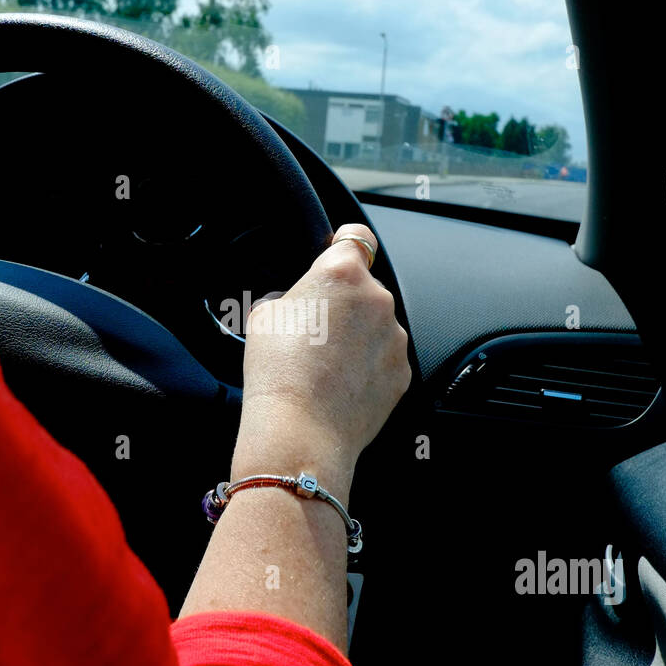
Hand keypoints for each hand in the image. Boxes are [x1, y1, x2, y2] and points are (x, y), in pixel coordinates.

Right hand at [233, 223, 411, 500]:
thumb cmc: (279, 372)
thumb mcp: (264, 315)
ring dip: (357, 337)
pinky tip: (339, 384)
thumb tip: (296, 303)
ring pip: (375, 326)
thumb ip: (291, 295)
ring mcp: (394, 337)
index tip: (339, 251)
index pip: (357, 237)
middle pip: (363, 288)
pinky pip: (384, 359)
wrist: (300, 429)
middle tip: (313, 332)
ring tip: (324, 365)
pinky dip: (367, 367)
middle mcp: (377, 299)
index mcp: (342, 273)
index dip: (345, 243)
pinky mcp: (401, 372)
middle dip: (343, 304)